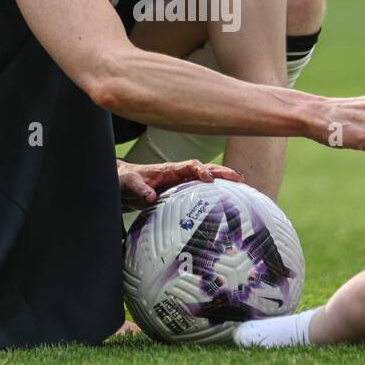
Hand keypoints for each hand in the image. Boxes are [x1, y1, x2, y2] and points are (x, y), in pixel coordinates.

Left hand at [116, 158, 242, 207]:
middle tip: (239, 178)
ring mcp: (182, 183)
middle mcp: (179, 174)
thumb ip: (138, 189)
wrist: (123, 184)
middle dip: (222, 172)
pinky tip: (229, 199)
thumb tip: (151, 197)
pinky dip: (216, 192)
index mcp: (169, 170)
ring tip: (242, 185)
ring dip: (224, 180)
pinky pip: (202, 191)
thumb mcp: (128, 184)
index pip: (190, 166)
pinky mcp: (182, 193)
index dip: (201, 170)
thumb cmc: (125, 180)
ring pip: (207, 179)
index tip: (210, 179)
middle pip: (205, 169)